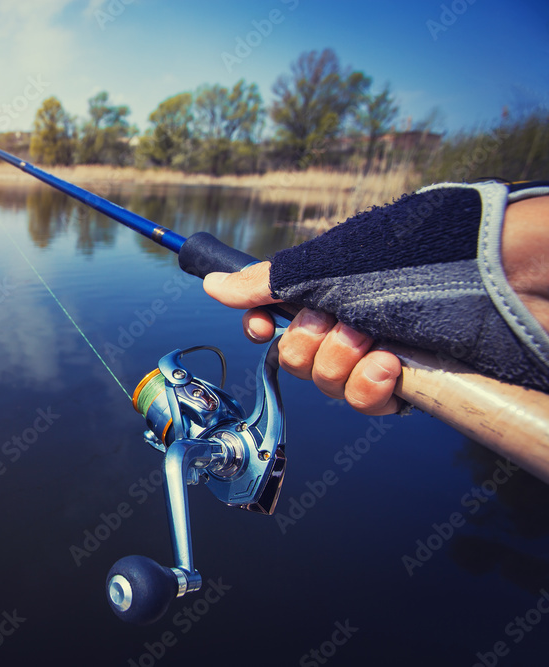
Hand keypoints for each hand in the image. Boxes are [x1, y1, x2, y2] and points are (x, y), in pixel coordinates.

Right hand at [202, 262, 402, 415]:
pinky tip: (390, 365)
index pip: (274, 317)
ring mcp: (374, 355)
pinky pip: (363, 403)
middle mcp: (347, 321)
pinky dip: (369, 387)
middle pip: (293, 357)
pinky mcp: (404, 385)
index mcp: (327, 288)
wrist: (485, 280)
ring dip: (342, 360)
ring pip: (324, 382)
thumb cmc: (408, 259)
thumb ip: (266, 282)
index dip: (260, 326)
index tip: (262, 325)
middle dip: (311, 341)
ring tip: (374, 338)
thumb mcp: (325, 265)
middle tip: (342, 319)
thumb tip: (212, 285)